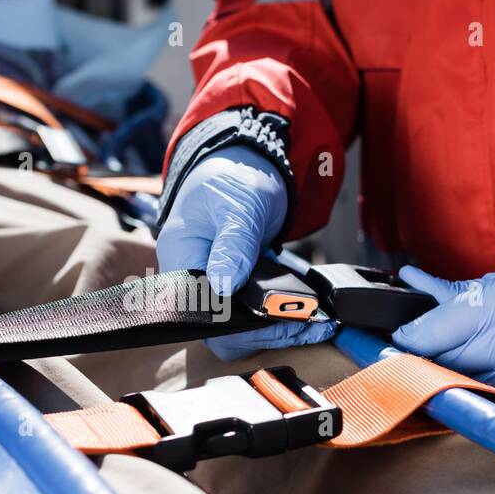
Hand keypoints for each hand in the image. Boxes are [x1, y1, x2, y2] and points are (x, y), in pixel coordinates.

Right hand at [156, 145, 333, 359]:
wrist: (246, 162)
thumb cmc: (233, 177)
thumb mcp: (237, 206)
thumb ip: (234, 245)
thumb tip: (226, 286)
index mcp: (181, 259)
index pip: (201, 312)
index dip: (240, 324)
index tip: (281, 318)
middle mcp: (193, 278)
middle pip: (221, 328)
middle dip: (265, 331)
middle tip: (307, 324)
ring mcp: (214, 282)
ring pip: (239, 326)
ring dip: (276, 328)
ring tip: (313, 322)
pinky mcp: (236, 284)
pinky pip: (252, 313)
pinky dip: (279, 317)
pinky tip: (306, 315)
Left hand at [391, 244, 494, 415]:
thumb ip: (463, 294)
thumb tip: (425, 293)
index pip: (429, 336)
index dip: (408, 338)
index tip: (399, 337)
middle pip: (444, 367)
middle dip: (426, 360)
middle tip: (413, 354)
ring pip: (471, 389)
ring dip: (454, 379)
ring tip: (448, 367)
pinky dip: (493, 391)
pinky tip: (487, 380)